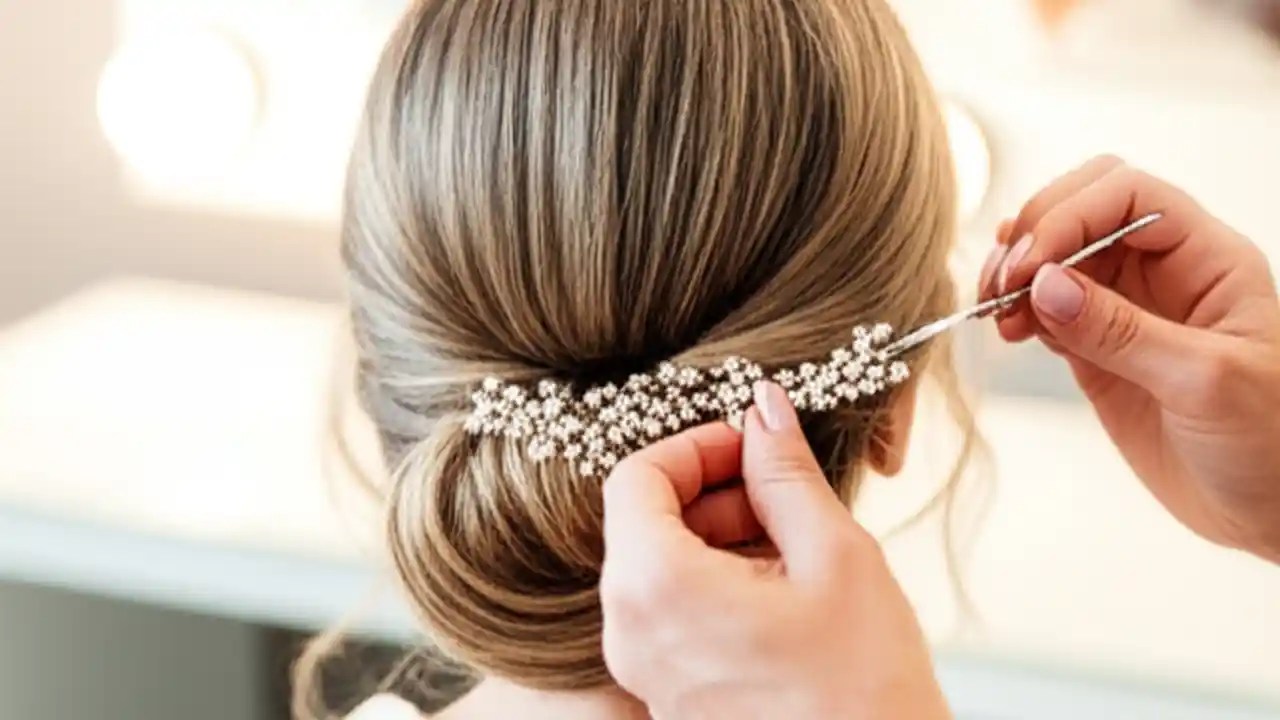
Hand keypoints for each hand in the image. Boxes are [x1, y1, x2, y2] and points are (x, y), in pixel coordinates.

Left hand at [599, 382, 948, 719]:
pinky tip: (786, 592)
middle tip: (786, 492)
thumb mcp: (835, 558)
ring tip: (798, 548)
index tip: (751, 442)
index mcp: (654, 588)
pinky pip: (673, 612)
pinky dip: (717, 582)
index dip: (695, 445)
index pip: (635, 476)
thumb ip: (786, 473)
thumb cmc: (864, 692)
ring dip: (720, 536)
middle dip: (714, 491)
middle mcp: (629, 632)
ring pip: (660, 566)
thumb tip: (762, 408)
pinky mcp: (668, 695)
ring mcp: (644, 670)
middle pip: (644, 521)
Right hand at [979, 155, 1279, 561]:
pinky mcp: (1097, 351)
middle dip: (1036, 232)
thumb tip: (1045, 284)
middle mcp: (1164, 272)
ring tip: (996, 311)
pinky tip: (1007, 330)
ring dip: (1016, 271)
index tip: (1031, 265)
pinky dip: (1016, 310)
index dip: (1072, 214)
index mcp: (1208, 259)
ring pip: (1057, 257)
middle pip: (1084, 206)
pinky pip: (1046, 309)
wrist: (1270, 515)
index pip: (1128, 194)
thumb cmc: (1272, 446)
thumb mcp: (1204, 383)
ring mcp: (1127, 310)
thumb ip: (1120, 331)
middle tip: (1004, 281)